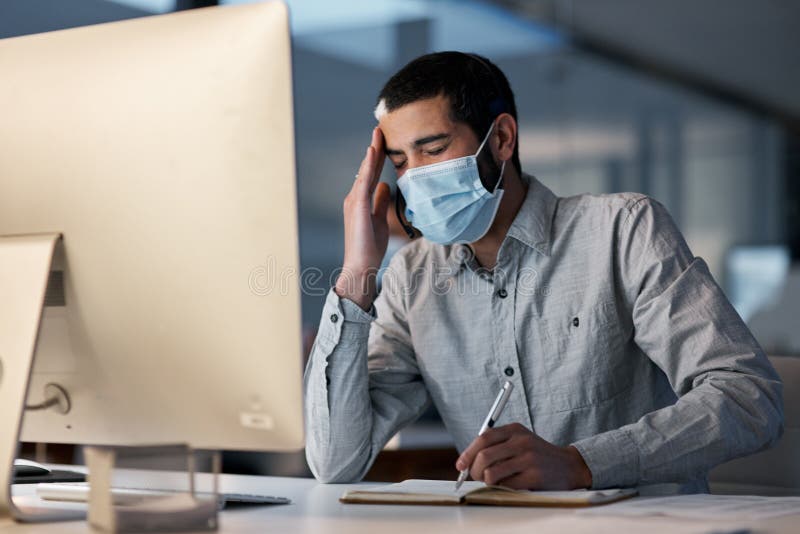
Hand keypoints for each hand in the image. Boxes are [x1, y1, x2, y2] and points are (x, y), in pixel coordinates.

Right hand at [334, 127, 390, 309]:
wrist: (361, 264)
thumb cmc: (369, 246)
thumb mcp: (380, 219)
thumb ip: (380, 202)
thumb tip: (385, 186)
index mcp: (360, 200)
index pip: (371, 174)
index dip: (378, 157)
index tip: (384, 140)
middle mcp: (355, 197)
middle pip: (367, 168)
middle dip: (375, 148)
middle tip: (380, 128)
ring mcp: (354, 201)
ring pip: (365, 171)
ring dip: (372, 152)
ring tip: (377, 134)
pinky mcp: (357, 206)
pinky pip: (363, 182)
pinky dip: (367, 166)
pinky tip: (372, 152)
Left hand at [455, 423, 591, 489]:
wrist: (569, 466)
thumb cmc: (536, 455)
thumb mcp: (519, 440)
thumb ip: (496, 445)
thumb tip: (467, 461)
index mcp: (515, 429)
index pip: (483, 438)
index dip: (468, 453)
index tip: (460, 465)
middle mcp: (521, 441)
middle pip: (484, 456)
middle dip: (475, 470)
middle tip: (477, 477)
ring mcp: (528, 458)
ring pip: (492, 473)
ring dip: (487, 481)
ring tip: (495, 481)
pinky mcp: (534, 476)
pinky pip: (506, 486)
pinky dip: (503, 488)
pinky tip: (511, 484)